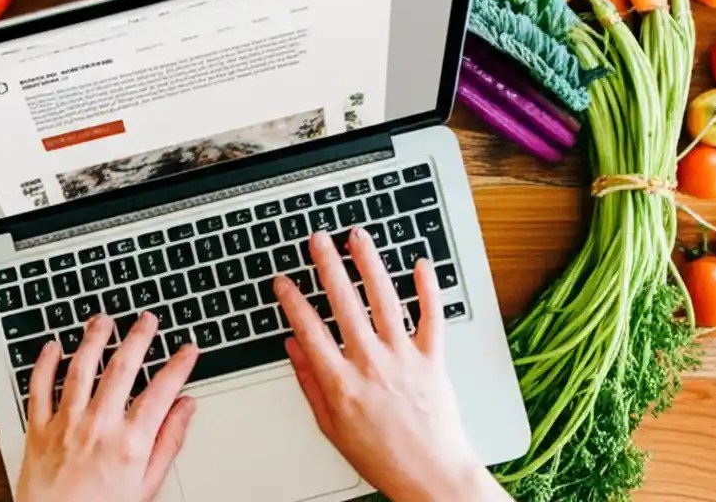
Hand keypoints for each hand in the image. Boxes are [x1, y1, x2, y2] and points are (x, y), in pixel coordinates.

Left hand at [15, 312, 199, 501]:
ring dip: (94, 338)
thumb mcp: (147, 487)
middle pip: (122, 368)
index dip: (178, 364)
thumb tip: (185, 410)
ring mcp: (66, 425)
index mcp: (130, 442)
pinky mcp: (39, 430)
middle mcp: (98, 426)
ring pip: (81, 368)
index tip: (187, 349)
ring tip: (103, 320)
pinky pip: (39, 388)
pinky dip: (45, 363)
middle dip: (138, 338)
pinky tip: (52, 346)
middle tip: (147, 320)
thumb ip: (168, 443)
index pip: (162, 390)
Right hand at [274, 229, 510, 501]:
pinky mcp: (432, 360)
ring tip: (358, 238)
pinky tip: (421, 264)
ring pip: (384, 300)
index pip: (309, 329)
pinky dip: (429, 289)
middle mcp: (372, 364)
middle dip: (328, 266)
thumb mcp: (331, 426)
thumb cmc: (383, 457)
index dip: (292, 301)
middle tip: (318, 240)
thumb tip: (293, 347)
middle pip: (344, 303)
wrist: (431, 476)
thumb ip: (310, 383)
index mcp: (342, 383)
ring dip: (370, 264)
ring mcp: (404, 358)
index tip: (283, 282)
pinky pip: (432, 317)